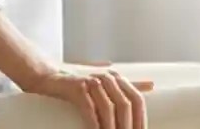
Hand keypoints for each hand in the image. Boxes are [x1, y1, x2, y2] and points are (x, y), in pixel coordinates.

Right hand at [24, 67, 152, 128]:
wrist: (48, 76)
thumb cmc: (77, 82)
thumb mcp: (105, 81)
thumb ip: (126, 83)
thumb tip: (151, 85)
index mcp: (117, 77)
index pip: (136, 99)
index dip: (141, 119)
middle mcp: (107, 77)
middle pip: (126, 105)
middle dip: (128, 126)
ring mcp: (93, 81)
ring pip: (110, 108)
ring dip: (112, 128)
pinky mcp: (78, 88)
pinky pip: (91, 109)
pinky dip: (95, 124)